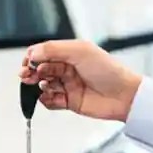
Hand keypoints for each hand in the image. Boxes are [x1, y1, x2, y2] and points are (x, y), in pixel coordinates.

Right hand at [19, 40, 141, 121]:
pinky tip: (49, 97)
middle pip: (40, 69)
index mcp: (70, 53)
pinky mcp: (69, 101)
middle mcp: (67, 68)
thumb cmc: (108, 70)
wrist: (123, 95)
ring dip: (38, 85)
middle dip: (32, 72)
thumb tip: (33, 53)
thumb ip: (54, 50)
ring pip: (43, 85)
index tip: (29, 63)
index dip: (33, 57)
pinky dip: (46, 100)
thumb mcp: (80, 52)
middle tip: (28, 76)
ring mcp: (68, 85)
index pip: (43, 52)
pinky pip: (50, 101)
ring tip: (44, 85)